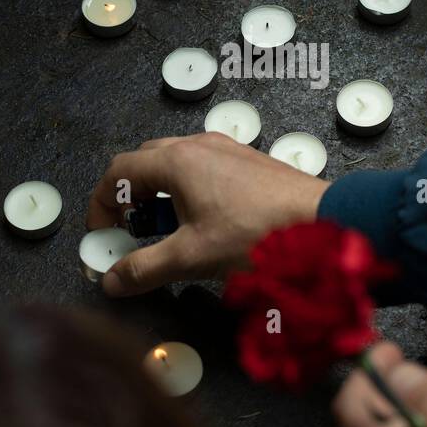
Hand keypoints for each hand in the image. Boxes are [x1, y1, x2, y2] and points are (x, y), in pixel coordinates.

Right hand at [86, 132, 329, 296]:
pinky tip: (202, 225)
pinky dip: (187, 192)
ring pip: (175, 163)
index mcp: (177, 161)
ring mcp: (227, 150)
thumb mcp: (193, 258)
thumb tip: (111, 280)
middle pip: (144, 162)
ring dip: (159, 195)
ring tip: (166, 232)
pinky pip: (203, 168)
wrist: (326, 223)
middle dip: (128, 197)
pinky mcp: (248, 163)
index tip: (102, 236)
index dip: (100, 204)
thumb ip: (145, 268)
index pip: (118, 171)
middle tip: (128, 232)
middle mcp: (199, 146)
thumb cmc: (260, 236)